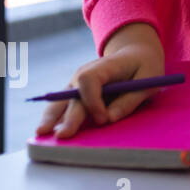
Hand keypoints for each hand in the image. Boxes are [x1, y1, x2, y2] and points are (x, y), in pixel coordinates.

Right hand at [35, 22, 165, 138]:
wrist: (135, 54)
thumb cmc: (144, 66)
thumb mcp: (148, 79)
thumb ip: (130, 99)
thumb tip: (109, 119)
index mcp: (104, 66)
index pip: (90, 80)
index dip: (93, 100)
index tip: (102, 119)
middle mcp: (84, 74)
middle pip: (73, 95)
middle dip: (69, 117)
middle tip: (64, 135)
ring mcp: (77, 84)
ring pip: (61, 100)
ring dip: (51, 116)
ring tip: (41, 133)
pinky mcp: (75, 94)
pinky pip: (62, 106)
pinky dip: (54, 117)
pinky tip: (46, 131)